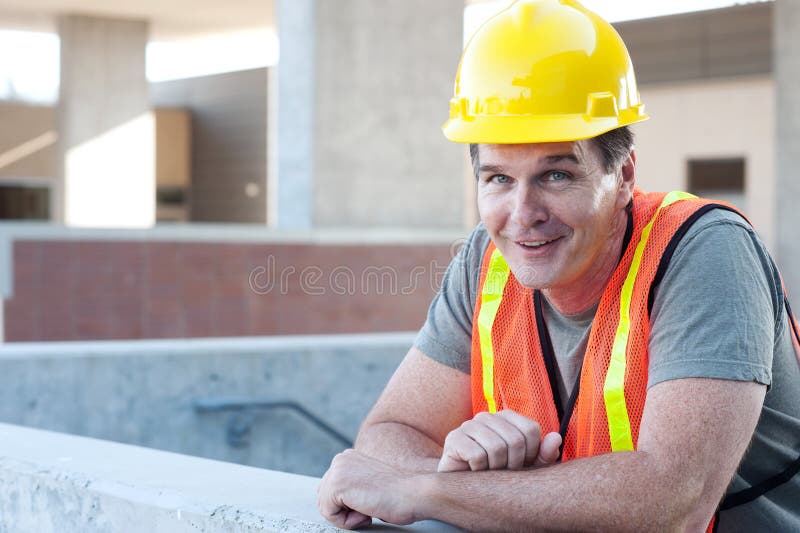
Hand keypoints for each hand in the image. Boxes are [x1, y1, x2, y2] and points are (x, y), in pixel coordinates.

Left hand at [318, 449, 418, 529]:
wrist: (414, 493)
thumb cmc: (399, 494)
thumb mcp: (369, 484)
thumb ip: (352, 486)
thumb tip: (338, 501)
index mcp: (347, 457)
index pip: (329, 490)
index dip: (348, 505)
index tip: (370, 500)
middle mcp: (340, 459)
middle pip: (324, 498)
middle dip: (344, 510)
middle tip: (368, 506)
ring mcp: (337, 470)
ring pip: (325, 507)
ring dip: (347, 516)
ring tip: (368, 508)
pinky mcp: (337, 484)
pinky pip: (328, 514)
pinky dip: (346, 522)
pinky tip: (366, 511)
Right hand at [437, 410, 561, 471]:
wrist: (463, 487)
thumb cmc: (497, 475)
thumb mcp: (525, 468)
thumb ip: (543, 455)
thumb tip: (557, 437)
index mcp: (506, 418)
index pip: (530, 429)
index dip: (531, 453)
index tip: (520, 465)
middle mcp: (486, 416)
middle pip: (515, 440)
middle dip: (513, 464)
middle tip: (502, 472)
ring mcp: (468, 425)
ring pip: (496, 447)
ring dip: (496, 469)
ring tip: (489, 472)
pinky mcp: (454, 438)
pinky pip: (477, 455)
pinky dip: (479, 470)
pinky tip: (474, 471)